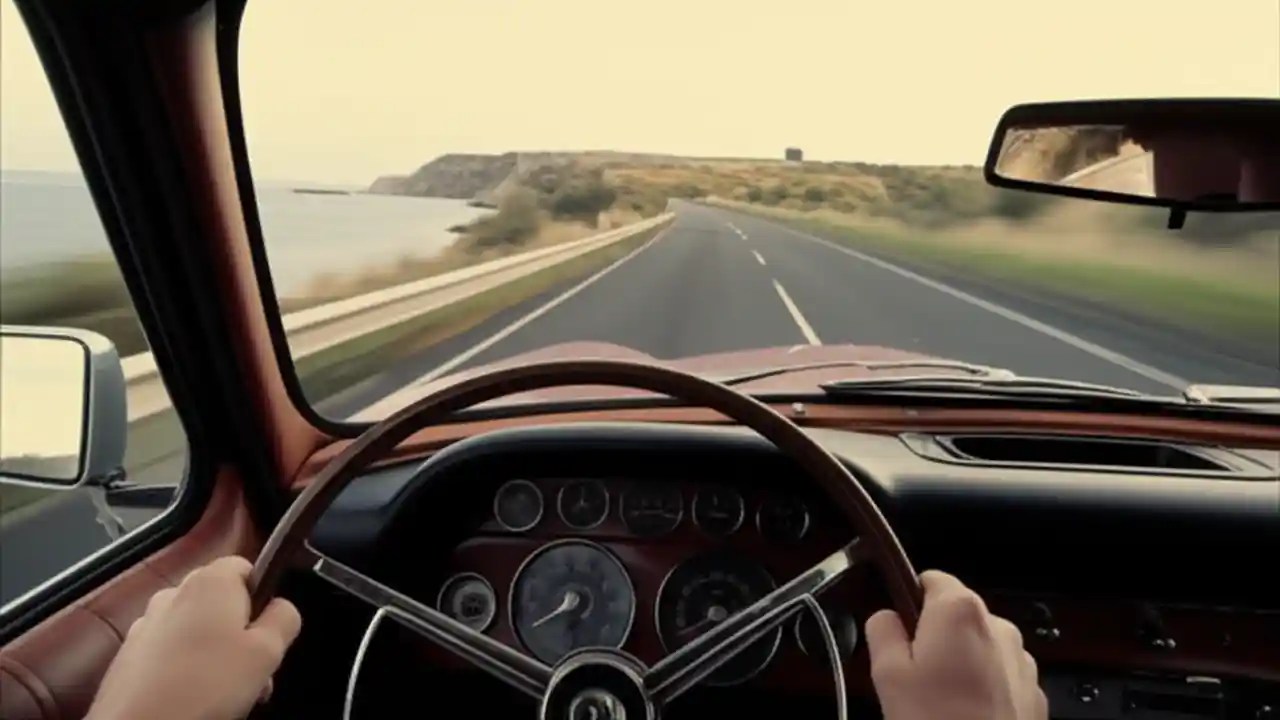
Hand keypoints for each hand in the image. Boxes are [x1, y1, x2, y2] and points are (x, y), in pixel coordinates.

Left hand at [86, 556, 301, 719]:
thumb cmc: (208, 685)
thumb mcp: (267, 653)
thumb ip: (284, 619)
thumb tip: (280, 607)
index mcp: (210, 581)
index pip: (246, 567)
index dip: (263, 598)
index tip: (267, 634)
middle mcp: (175, 592)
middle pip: (221, 602)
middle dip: (241, 632)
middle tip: (252, 672)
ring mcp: (146, 623)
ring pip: (195, 629)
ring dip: (214, 653)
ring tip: (223, 693)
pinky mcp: (128, 654)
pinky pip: (169, 651)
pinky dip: (183, 667)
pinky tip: (191, 697)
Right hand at [865, 570, 1046, 719]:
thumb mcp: (886, 673)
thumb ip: (882, 629)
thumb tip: (886, 617)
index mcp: (961, 610)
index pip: (930, 579)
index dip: (910, 603)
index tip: (899, 634)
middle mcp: (999, 626)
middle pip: (956, 614)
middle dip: (935, 637)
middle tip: (914, 677)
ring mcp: (1022, 661)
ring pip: (979, 647)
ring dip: (960, 664)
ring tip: (940, 703)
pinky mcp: (1034, 693)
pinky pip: (999, 676)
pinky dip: (983, 688)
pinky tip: (965, 716)